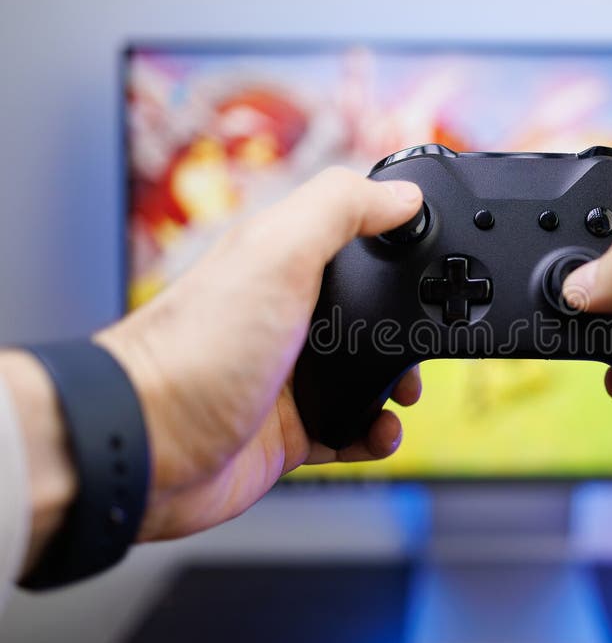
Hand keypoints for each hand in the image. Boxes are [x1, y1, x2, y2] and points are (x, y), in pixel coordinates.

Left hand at [94, 168, 424, 540]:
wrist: (147, 446)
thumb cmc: (197, 349)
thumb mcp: (276, 255)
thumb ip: (340, 210)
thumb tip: (403, 196)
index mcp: (281, 265)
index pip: (352, 243)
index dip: (395, 250)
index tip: (432, 262)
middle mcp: (286, 318)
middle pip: (368, 314)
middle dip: (404, 332)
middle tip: (420, 346)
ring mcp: (288, 378)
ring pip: (367, 376)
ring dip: (398, 387)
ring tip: (404, 396)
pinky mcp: (290, 432)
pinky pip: (352, 430)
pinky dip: (377, 434)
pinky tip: (379, 433)